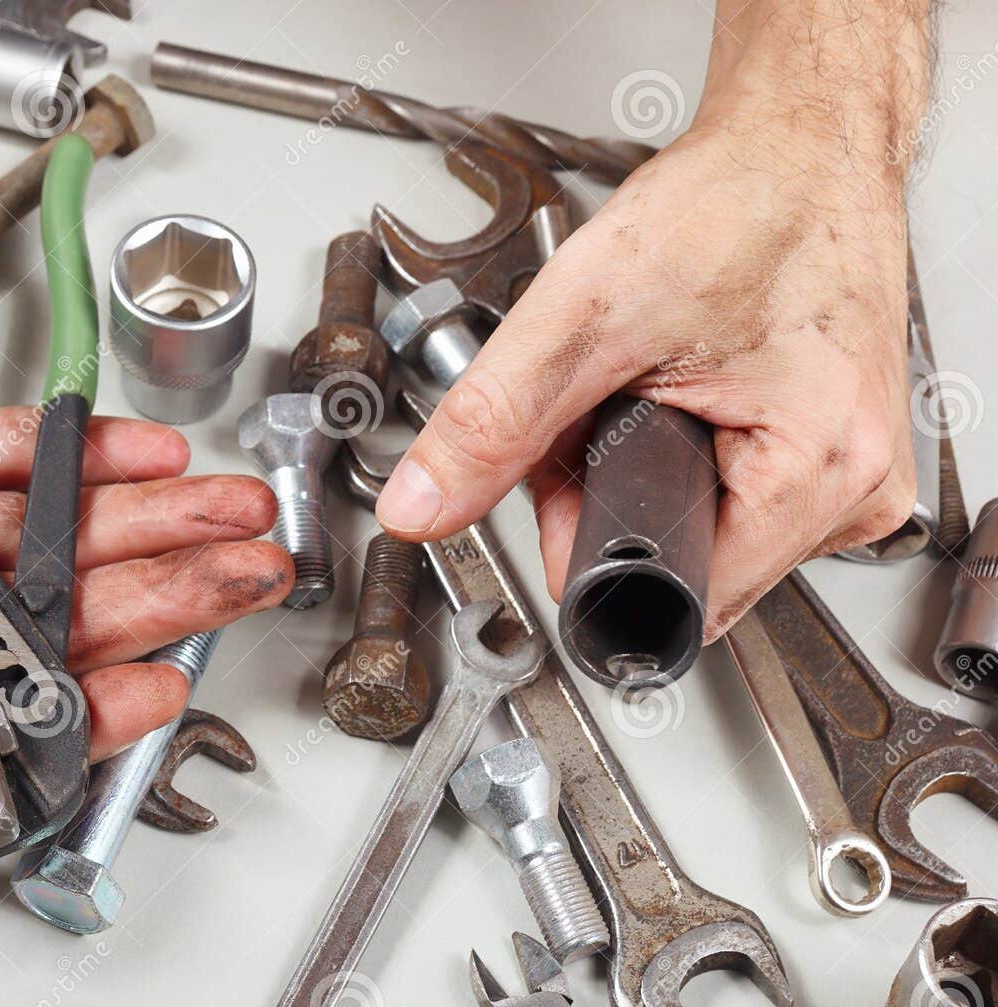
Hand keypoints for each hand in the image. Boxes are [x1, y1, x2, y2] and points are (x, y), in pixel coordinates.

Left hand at [377, 0, 931, 637]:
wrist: (799, 143)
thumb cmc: (737, 203)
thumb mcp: (588, 315)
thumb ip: (494, 423)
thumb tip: (423, 506)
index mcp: (818, 472)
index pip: (672, 590)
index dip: (590, 542)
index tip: (569, 470)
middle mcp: (856, 492)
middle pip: (682, 563)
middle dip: (611, 499)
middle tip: (604, 406)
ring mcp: (852, 477)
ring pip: (700, 532)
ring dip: (643, 474)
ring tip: (648, 385)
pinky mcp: (835, 457)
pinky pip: (730, 498)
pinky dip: (679, 453)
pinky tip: (677, 391)